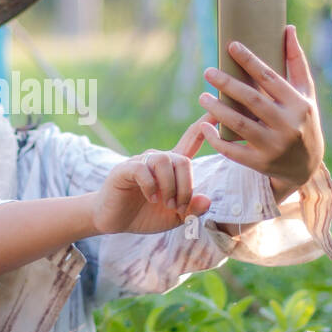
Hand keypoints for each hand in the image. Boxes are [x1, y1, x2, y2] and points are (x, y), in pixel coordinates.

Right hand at [89, 118, 213, 234]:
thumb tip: (207, 200)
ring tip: (165, 203)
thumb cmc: (145, 215)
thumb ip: (191, 209)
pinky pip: (143, 170)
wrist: (115, 221)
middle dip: (186, 186)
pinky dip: (151, 186)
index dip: (204, 124)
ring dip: (170, 187)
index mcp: (173, 167)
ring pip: (164, 162)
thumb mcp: (174, 216)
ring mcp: (141, 162)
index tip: (216, 110)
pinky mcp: (125, 169)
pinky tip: (151, 198)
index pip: (191, 139)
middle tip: (178, 207)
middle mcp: (158, 159)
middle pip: (183, 160)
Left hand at [198, 25, 324, 190]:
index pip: (270, 77)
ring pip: (239, 124)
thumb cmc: (303, 120)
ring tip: (202, 97)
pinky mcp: (260, 163)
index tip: (231, 46)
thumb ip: (295, 62)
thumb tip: (288, 28)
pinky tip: (205, 125)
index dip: (250, 60)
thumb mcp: (305, 93)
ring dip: (217, 109)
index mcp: (298, 104)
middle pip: (251, 100)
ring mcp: (274, 146)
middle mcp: (287, 125)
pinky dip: (216, 139)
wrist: (306, 166)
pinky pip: (233, 151)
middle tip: (208, 72)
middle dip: (227, 84)